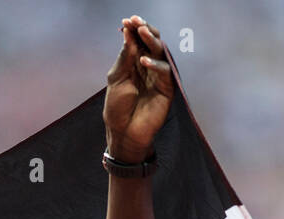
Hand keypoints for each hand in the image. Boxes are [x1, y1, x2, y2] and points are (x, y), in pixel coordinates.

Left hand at [103, 15, 173, 163]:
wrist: (123, 133)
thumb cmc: (117, 108)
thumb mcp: (116, 78)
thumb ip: (124, 57)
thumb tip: (128, 33)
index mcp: (134, 63)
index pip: (138, 41)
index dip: (134, 29)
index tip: (127, 20)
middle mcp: (148, 67)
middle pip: (152, 42)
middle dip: (145, 30)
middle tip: (138, 21)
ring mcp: (158, 77)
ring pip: (161, 53)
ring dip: (152, 40)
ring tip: (142, 32)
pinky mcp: (167, 89)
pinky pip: (165, 72)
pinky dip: (156, 65)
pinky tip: (144, 61)